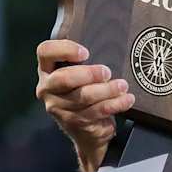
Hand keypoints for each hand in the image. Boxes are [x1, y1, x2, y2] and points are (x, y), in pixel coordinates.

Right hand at [35, 40, 134, 171]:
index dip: (64, 49)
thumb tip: (111, 41)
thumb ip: (85, 61)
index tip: (85, 52)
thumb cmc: (85, 92)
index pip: (45, 52)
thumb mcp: (81, 74)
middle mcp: (47, 88)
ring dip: (107, 90)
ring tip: (123, 86)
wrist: (87, 130)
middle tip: (107, 72)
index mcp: (47, 70)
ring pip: (83, 97)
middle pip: (64, 78)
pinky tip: (127, 99)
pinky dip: (115, 104)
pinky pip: (96, 111)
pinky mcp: (73, 122)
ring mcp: (58, 107)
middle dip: (89, 74)